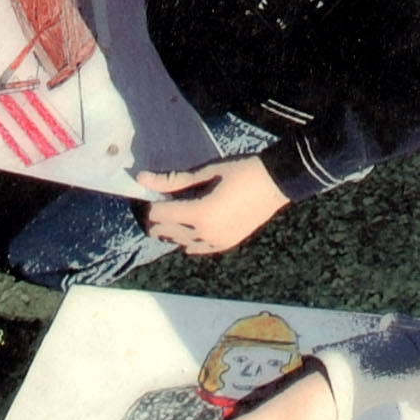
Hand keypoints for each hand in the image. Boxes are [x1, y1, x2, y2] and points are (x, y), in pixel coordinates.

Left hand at [138, 155, 287, 254]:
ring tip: (172, 213)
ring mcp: (217, 242)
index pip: (160, 215)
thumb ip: (173, 180)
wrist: (276, 182)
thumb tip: (142, 179)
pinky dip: (188, 240)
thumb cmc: (241, 171)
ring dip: (171, 230)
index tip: (151, 192)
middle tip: (158, 201)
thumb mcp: (206, 172)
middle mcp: (206, 234)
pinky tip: (187, 230)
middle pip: (167, 231)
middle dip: (157, 218)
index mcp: (200, 214)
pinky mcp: (226, 244)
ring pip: (180, 242)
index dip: (151, 203)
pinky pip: (198, 248)